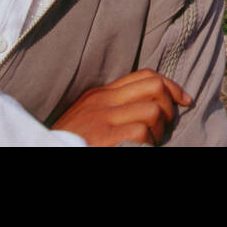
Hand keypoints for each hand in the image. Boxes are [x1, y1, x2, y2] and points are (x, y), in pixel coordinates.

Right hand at [52, 69, 192, 145]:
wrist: (41, 151)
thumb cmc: (71, 141)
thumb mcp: (89, 117)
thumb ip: (114, 106)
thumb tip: (152, 104)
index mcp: (100, 94)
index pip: (145, 76)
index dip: (171, 86)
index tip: (185, 100)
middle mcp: (102, 101)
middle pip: (154, 85)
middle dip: (169, 105)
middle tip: (166, 126)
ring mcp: (102, 119)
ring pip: (152, 111)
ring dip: (159, 131)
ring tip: (149, 144)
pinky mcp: (104, 139)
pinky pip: (141, 133)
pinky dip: (147, 145)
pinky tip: (138, 150)